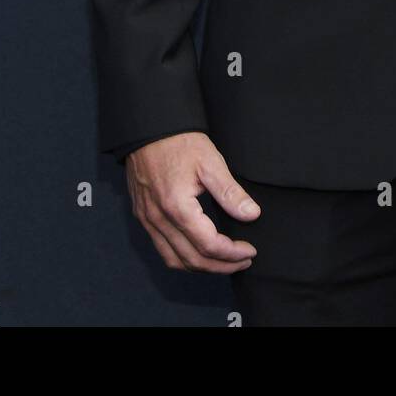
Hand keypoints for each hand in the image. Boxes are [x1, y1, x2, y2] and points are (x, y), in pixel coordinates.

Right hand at [125, 131, 259, 271]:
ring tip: (224, 261)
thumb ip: (230, 192)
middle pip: (192, 260)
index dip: (232, 253)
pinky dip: (182, 258)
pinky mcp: (143, 216)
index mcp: (177, 207)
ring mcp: (148, 220)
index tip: (250, 251)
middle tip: (243, 261)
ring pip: (174, 260)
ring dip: (201, 267)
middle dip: (221, 266)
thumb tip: (252, 214)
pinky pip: (162, 249)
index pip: (208, 245)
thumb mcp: (211, 162)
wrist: (150, 129)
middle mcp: (159, 219)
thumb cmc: (180, 142)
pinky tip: (198, 251)